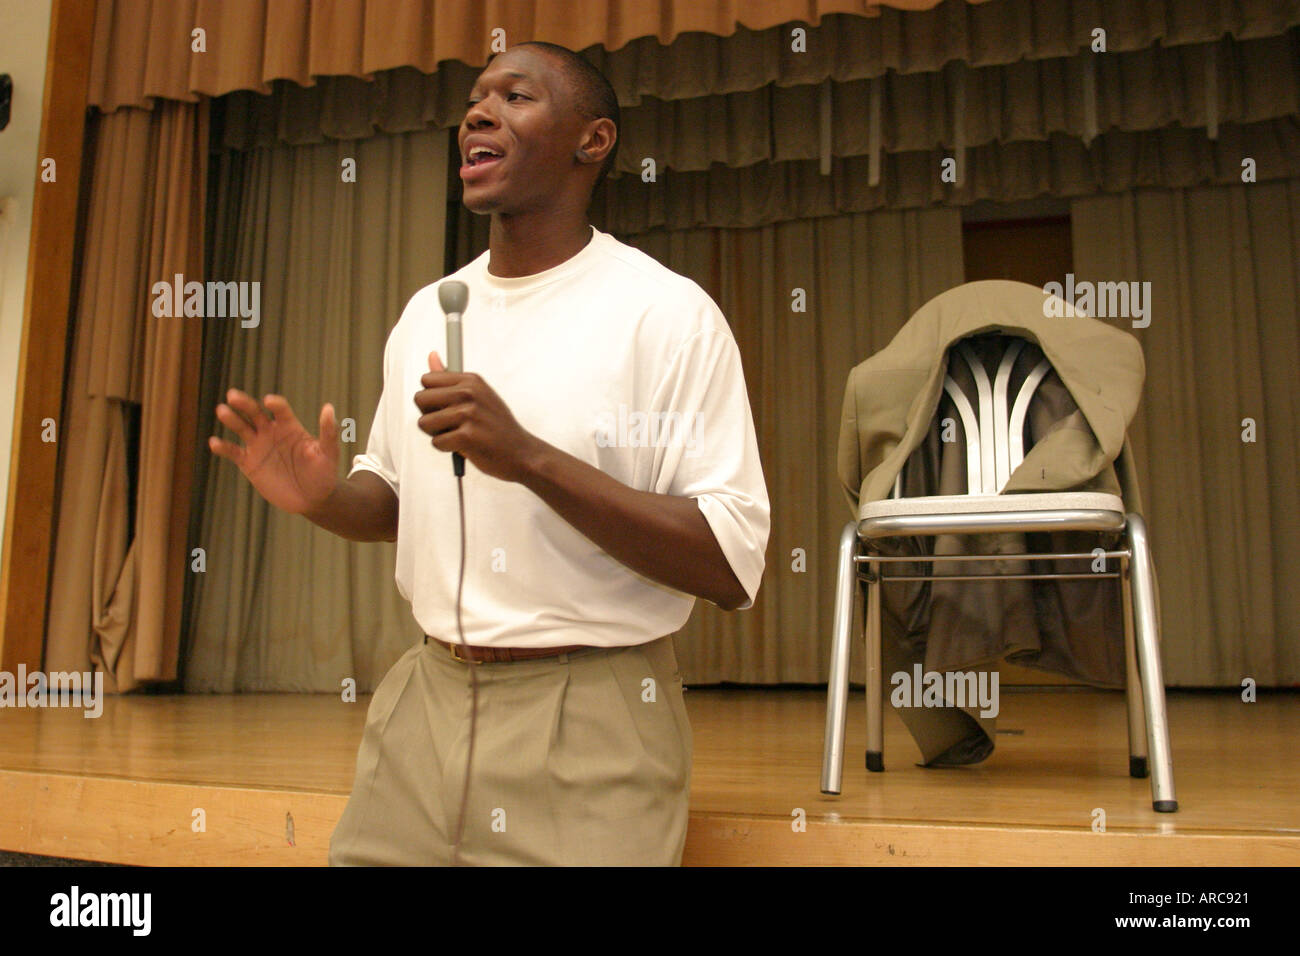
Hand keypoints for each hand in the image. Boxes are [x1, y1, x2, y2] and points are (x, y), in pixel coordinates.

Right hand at [209, 390, 339, 513]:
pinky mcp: (249, 462)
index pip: (280, 409)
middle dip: (244, 404)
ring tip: (222, 411)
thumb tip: (329, 407)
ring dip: (231, 419)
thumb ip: (328, 431)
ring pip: (241, 428)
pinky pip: (233, 452)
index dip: (275, 404)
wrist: (311, 499)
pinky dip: (223, 447)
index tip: (269, 402)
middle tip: (233, 396)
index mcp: (290, 426)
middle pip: (255, 412)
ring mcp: (258, 446)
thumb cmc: (323, 473)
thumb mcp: (328, 453)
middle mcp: (271, 431)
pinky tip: (214, 442)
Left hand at [414, 352, 543, 482]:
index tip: (446, 407)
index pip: (427, 379)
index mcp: (471, 380)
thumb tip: (432, 356)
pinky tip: (465, 447)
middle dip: (428, 415)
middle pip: (420, 398)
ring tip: (457, 435)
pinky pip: (436, 442)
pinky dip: (446, 448)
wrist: (522, 453)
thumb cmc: (496, 426)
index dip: (431, 397)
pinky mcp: (467, 436)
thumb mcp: (478, 395)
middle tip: (449, 424)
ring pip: (424, 423)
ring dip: (437, 434)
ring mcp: (468, 414)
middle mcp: (469, 393)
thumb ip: (450, 379)